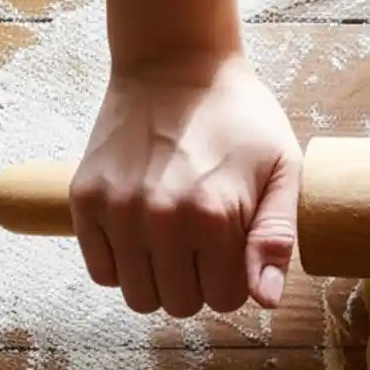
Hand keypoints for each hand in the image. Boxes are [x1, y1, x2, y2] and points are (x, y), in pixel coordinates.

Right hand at [70, 55, 301, 317]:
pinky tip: (143, 235)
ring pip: (138, 296)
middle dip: (199, 284)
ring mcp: (117, 210)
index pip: (225, 299)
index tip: (234, 250)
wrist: (176, 65)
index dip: (235, 280)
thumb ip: (277, 239)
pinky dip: (123, 264)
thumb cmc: (240, 119)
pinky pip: (101, 271)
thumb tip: (265, 301)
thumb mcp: (283, 170)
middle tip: (206, 244)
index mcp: (214, 216)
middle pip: (180, 304)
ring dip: (160, 280)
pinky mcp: (85, 200)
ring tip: (175, 241)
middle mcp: (160, 219)